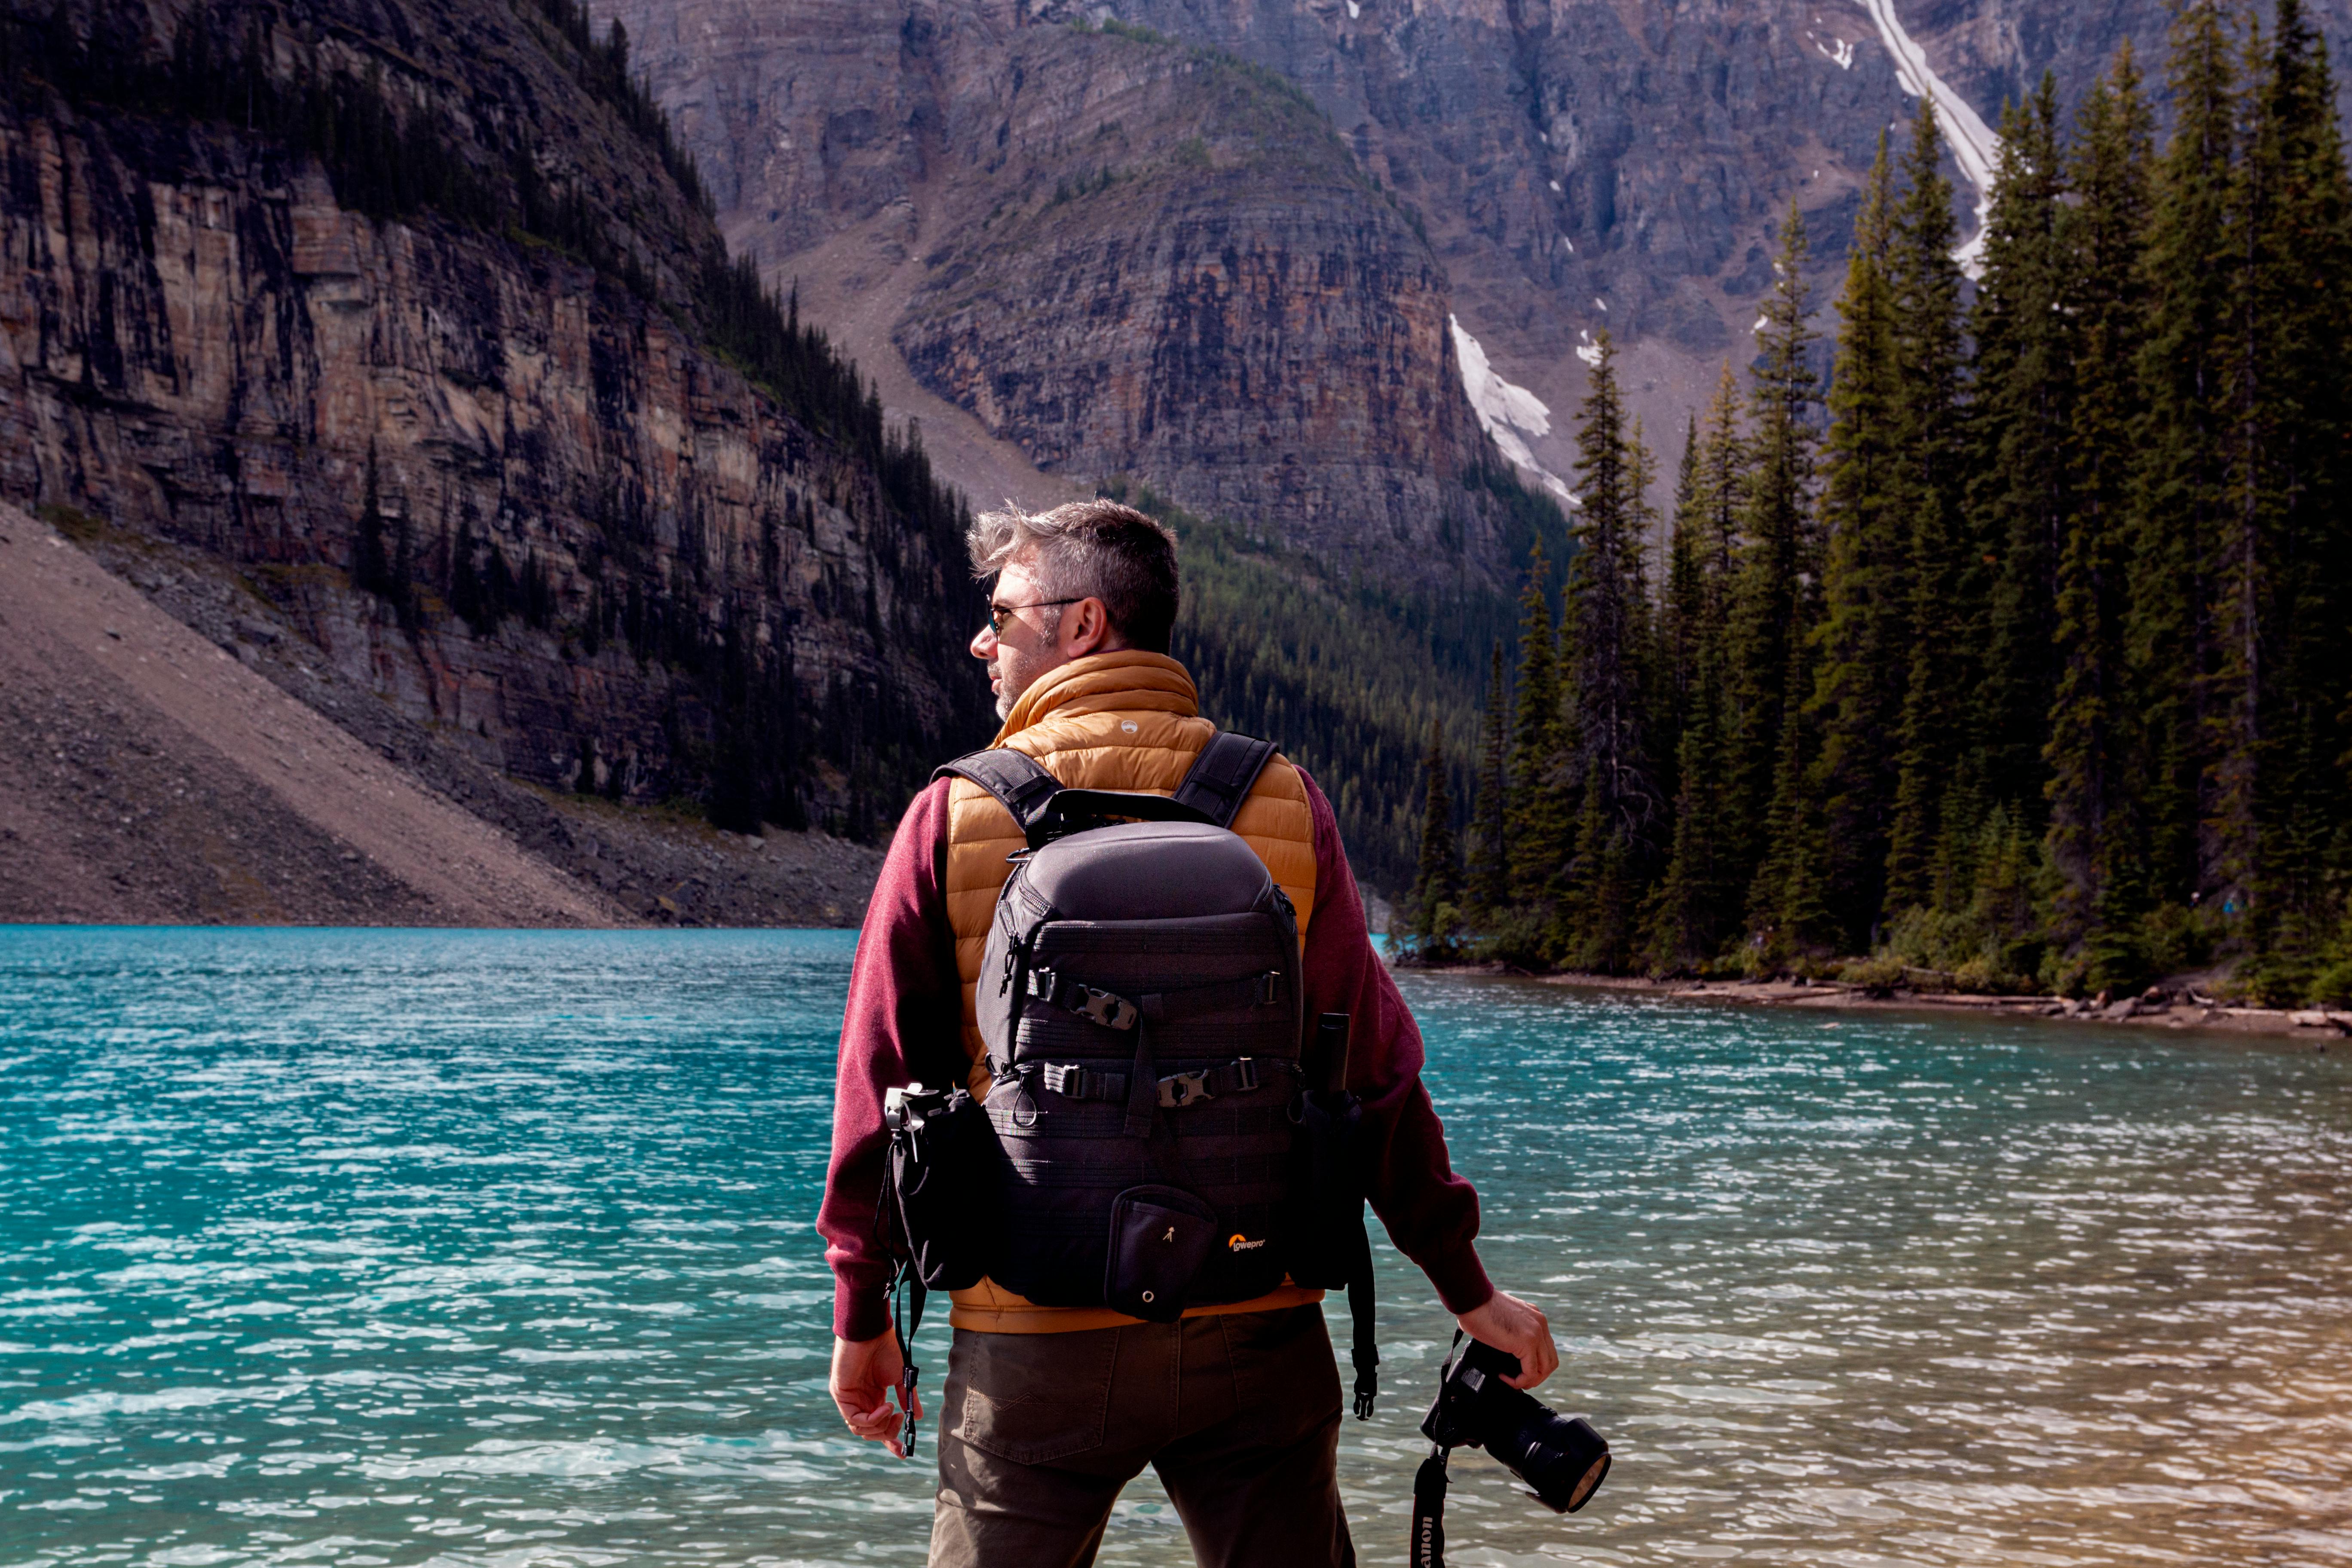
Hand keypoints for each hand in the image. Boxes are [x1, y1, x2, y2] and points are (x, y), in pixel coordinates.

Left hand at [830, 1330, 920, 1457]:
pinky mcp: (841, 1395)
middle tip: (901, 1419)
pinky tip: (886, 1407)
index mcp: (873, 1397)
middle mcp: (860, 1401)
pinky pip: (855, 1420)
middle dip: (888, 1433)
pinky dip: (872, 1419)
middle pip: (870, 1432)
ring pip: (861, 1430)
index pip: (878, 1426)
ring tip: (894, 1410)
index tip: (903, 1453)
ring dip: (880, 1426)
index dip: (889, 1441)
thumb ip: (907, 1398)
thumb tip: (917, 1417)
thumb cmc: (885, 1349)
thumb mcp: (901, 1378)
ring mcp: (850, 1399)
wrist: (872, 1331)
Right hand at [1456, 1290, 1557, 1390]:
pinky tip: (1504, 1377)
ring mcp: (1536, 1333)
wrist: (1472, 1298)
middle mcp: (1540, 1324)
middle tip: (1518, 1379)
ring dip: (1529, 1380)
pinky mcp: (1527, 1343)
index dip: (1535, 1364)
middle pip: (1551, 1361)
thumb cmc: (1477, 1307)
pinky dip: (1519, 1381)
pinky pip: (1530, 1372)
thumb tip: (1504, 1350)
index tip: (1517, 1369)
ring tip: (1512, 1381)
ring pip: (1545, 1369)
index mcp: (1535, 1318)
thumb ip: (1510, 1332)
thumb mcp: (1504, 1319)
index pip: (1546, 1349)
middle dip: (1536, 1376)